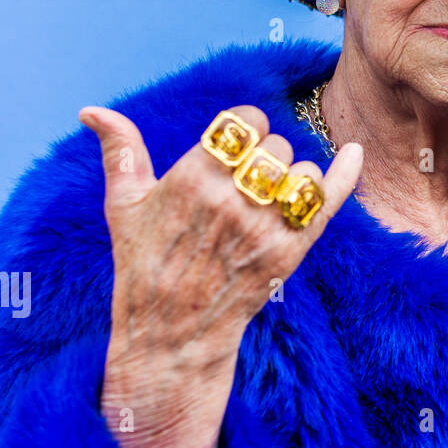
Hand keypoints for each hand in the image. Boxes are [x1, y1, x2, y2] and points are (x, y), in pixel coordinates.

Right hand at [80, 104, 363, 447]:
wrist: (171, 337)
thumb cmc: (143, 266)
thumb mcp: (125, 208)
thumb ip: (120, 153)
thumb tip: (92, 111)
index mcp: (190, 180)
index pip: (245, 123)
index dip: (247, 128)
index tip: (239, 144)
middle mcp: (230, 201)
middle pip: (276, 146)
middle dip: (266, 156)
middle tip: (249, 181)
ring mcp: (263, 229)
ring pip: (302, 171)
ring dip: (293, 176)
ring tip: (272, 197)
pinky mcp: (289, 254)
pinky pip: (326, 202)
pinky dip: (344, 175)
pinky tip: (354, 154)